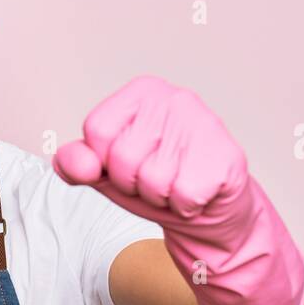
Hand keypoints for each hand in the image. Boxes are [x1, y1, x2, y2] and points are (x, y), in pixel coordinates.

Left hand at [52, 75, 303, 304]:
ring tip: (178, 186)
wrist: (207, 213)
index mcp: (141, 91)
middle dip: (135, 184)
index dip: (106, 162)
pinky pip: (184, 194)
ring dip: (162, 197)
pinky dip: (187, 206)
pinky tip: (199, 193)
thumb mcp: (106, 174)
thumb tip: (77, 164)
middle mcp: (174, 96)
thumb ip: (77, 164)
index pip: (96, 130)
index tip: (129, 165)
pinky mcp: (226, 154)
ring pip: (154, 180)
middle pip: (123, 158)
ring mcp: (203, 122)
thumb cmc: (155, 185)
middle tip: (158, 180)